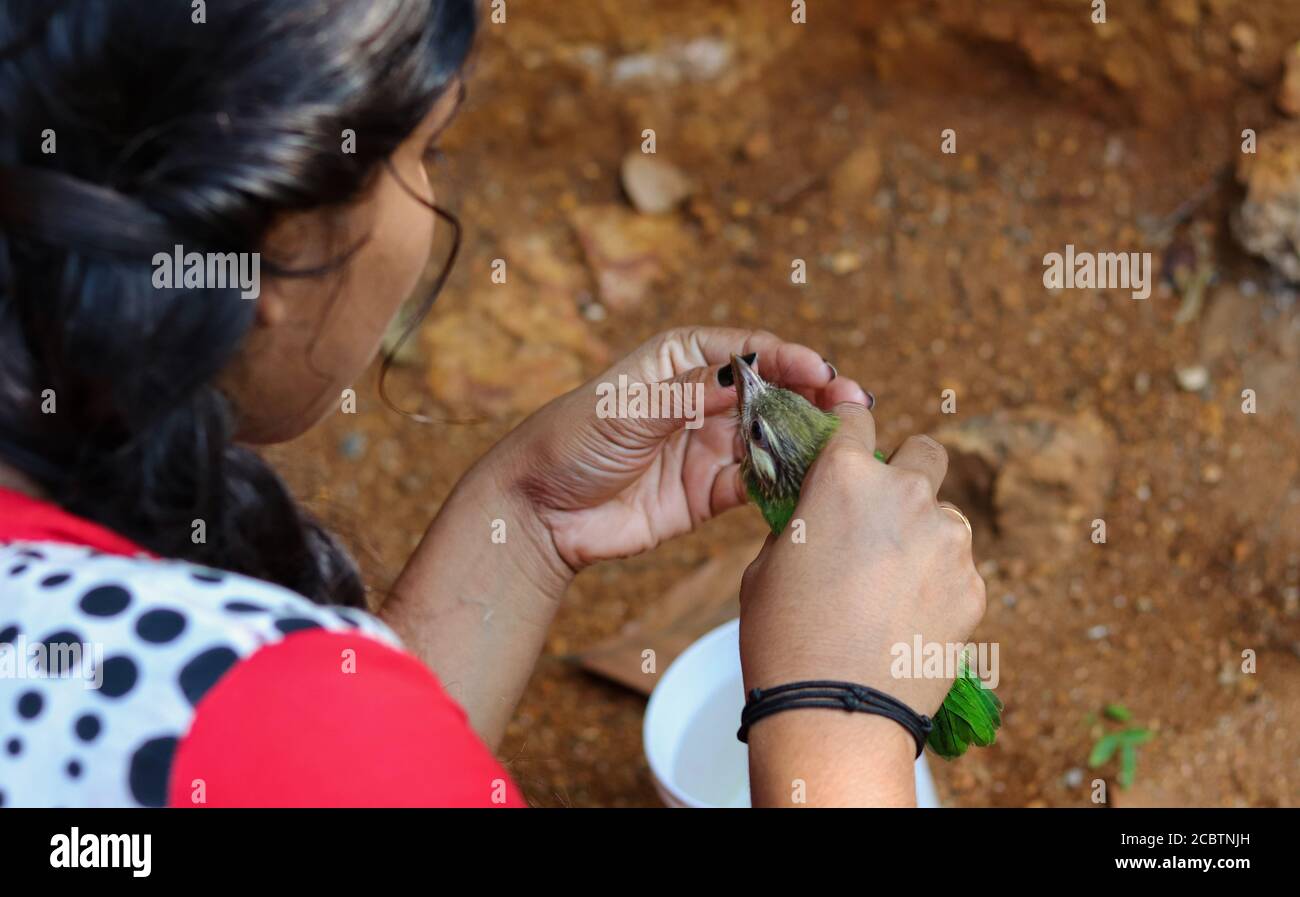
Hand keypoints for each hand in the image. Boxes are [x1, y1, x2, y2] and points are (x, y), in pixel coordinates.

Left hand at [491, 327, 871, 570]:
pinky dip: (784, 482)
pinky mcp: (706, 496)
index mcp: (676, 363)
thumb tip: (746, 380)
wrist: (537, 512)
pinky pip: (755, 485)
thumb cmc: (570, 441)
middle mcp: (697, 402)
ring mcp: (704, 449)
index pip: (742, 350)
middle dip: (810, 394)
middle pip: (767, 393)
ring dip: (807, 438)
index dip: (783, 355)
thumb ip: (687, 393)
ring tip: (846, 439)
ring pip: (770, 438)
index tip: (818, 367)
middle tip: (851, 400)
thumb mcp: (627, 406)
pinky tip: (814, 480)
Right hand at [738, 404, 985, 718]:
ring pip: (945, 516)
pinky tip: (907, 621)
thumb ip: (803, 523)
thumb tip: (820, 517)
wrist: (834, 714)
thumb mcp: (767, 566)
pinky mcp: (975, 586)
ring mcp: (948, 540)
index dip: (850, 429)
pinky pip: (958, 569)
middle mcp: (905, 494)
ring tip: (890, 587)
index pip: (857, 418)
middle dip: (907, 473)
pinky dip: (939, 585)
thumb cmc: (784, 638)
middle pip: (925, 452)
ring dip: (924, 535)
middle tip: (882, 515)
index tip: (849, 444)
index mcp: (845, 477)